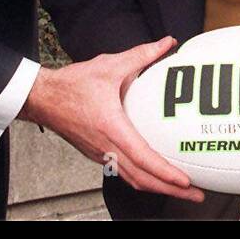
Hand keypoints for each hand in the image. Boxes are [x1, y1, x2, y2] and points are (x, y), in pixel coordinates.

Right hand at [19, 36, 203, 202]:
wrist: (42, 98)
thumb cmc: (71, 85)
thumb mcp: (110, 65)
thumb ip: (141, 55)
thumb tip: (167, 43)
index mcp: (112, 128)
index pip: (143, 158)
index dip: (166, 173)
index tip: (186, 181)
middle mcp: (107, 147)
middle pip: (143, 178)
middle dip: (171, 189)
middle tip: (196, 195)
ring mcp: (102, 154)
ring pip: (133, 179)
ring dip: (159, 188)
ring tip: (181, 190)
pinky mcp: (98, 154)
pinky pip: (124, 173)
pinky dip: (143, 179)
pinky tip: (155, 176)